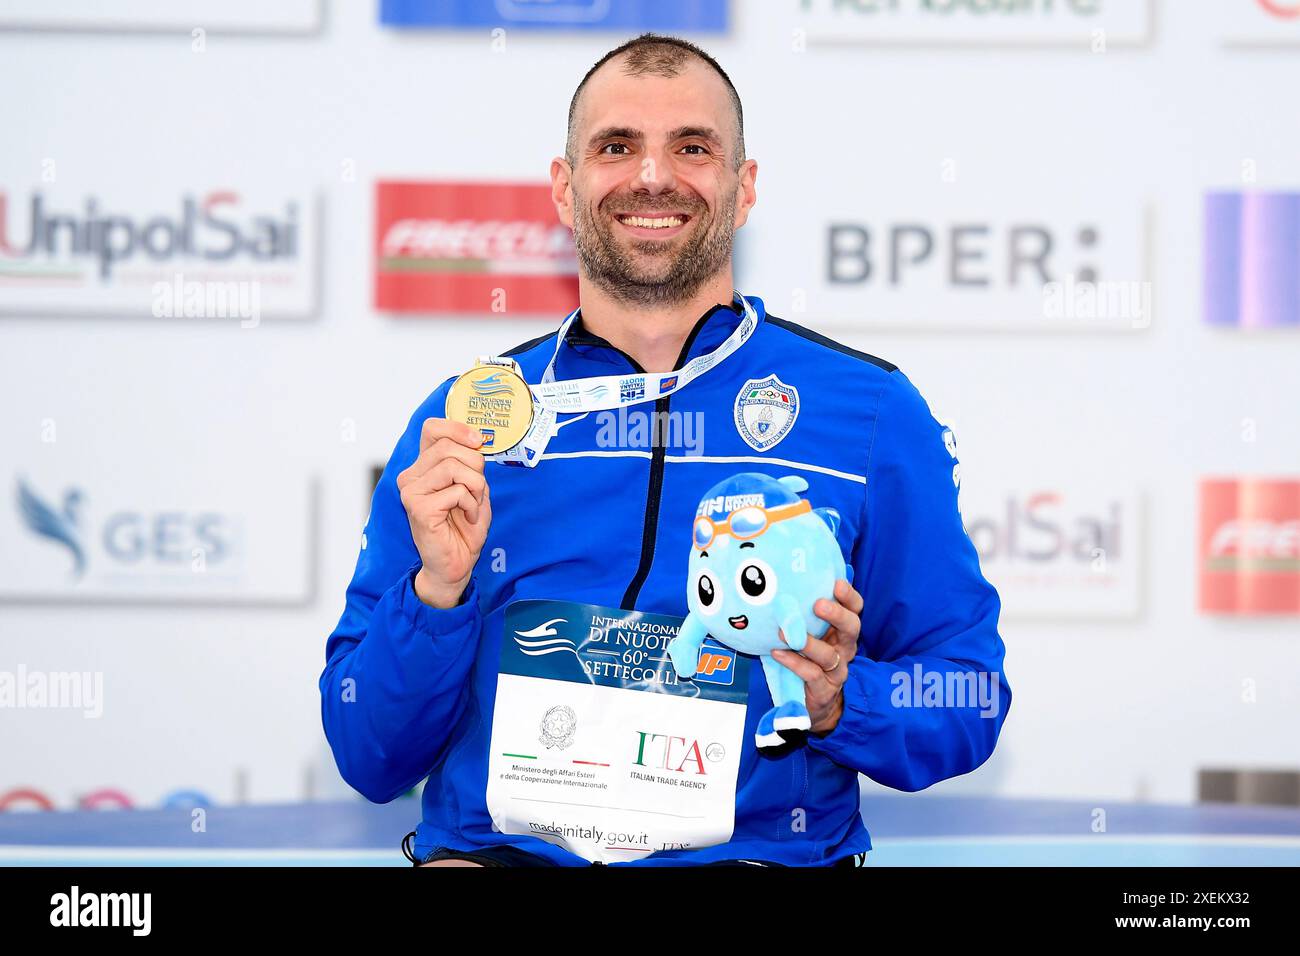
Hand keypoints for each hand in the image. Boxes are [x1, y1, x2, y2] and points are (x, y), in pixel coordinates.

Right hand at [396, 418, 491, 608]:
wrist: (455, 564)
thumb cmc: (463, 527)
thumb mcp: (473, 487)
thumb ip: (470, 463)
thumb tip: (476, 439)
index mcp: (423, 467)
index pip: (432, 428)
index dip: (457, 428)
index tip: (478, 441)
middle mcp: (411, 476)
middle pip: (449, 447)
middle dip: (475, 466)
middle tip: (478, 489)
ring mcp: (411, 492)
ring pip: (454, 467)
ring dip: (475, 487)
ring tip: (473, 505)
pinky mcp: (419, 508)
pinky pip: (457, 492)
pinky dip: (472, 505)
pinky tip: (467, 518)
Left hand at [771, 579, 862, 735]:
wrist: (818, 705)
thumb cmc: (812, 661)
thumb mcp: (813, 636)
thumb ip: (806, 616)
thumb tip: (785, 587)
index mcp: (843, 632)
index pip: (855, 610)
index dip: (849, 597)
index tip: (837, 583)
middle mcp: (845, 649)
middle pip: (851, 629)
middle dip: (837, 615)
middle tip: (818, 604)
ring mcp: (836, 671)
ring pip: (829, 655)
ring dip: (808, 642)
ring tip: (785, 632)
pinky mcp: (824, 690)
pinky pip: (811, 675)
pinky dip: (793, 663)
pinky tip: (777, 653)